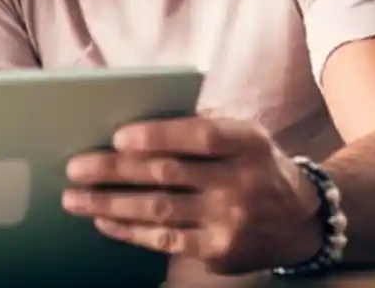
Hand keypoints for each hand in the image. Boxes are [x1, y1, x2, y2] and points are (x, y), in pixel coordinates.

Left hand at [62, 116, 323, 274]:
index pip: (200, 136)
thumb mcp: (244, 134)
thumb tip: (138, 123)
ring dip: (110, 204)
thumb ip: (202, 125)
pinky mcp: (218, 251)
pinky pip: (165, 240)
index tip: (118, 137)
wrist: (299, 220)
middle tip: (76, 167)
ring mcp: (229, 221)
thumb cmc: (255, 164)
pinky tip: (104, 222)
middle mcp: (241, 182)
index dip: (157, 136)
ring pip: (159, 211)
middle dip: (114, 171)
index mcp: (247, 143)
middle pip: (168, 174)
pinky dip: (130, 231)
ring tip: (75, 198)